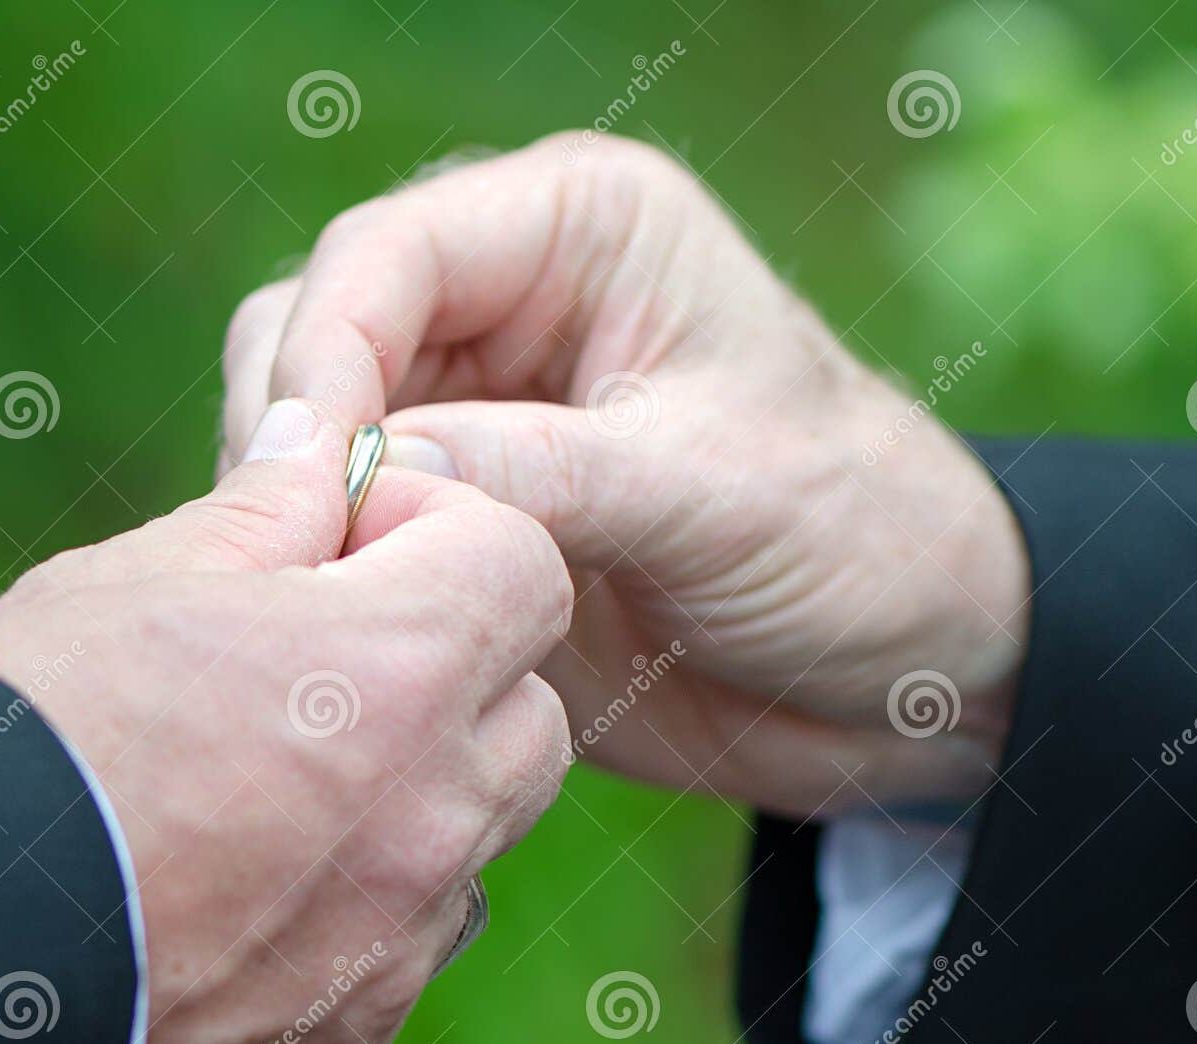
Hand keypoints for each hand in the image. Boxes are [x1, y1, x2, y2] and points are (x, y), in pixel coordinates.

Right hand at [0, 398, 571, 1043]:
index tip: (348, 545)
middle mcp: (427, 816)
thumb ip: (268, 510)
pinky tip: (260, 875)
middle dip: (455, 662)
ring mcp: (399, 937)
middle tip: (329, 653)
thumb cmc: (19, 738)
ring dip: (423, 779)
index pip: (526, 567)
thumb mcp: (134, 584)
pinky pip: (415, 931)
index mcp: (392, 673)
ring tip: (287, 768)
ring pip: (482, 826)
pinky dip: (371, 891)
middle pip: (528, 705)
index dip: (443, 533)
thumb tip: (322, 444)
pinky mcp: (356, 1028)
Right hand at [219, 133, 1030, 816]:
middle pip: (317, 327)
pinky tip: (352, 625)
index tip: (310, 478)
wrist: (902, 661)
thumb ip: (541, 473)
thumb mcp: (714, 490)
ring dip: (303, 507)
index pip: (387, 254)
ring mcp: (477, 406)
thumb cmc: (856, 535)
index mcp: (581, 229)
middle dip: (294, 435)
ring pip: (311, 428)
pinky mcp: (465, 504)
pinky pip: (351, 518)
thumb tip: (364, 475)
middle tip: (303, 553)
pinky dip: (333, 565)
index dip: (323, 355)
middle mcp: (509, 298)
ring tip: (327, 599)